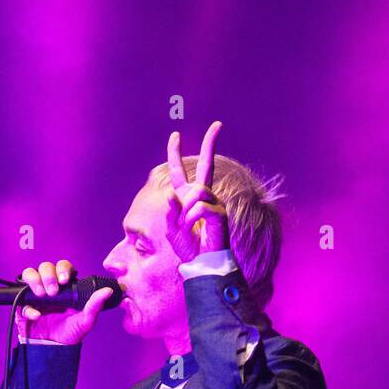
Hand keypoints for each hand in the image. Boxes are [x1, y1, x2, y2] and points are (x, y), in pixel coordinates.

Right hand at [14, 258, 113, 345]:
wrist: (54, 350)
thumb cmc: (69, 334)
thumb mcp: (85, 322)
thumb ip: (95, 306)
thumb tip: (107, 291)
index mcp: (65, 288)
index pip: (63, 267)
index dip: (62, 268)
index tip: (64, 280)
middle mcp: (49, 287)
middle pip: (45, 267)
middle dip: (48, 275)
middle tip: (53, 292)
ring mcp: (35, 295)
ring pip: (30, 274)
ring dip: (35, 281)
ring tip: (42, 295)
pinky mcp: (23, 306)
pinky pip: (20, 299)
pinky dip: (28, 307)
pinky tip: (37, 316)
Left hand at [164, 120, 229, 262]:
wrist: (202, 263)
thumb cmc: (188, 247)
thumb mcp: (171, 229)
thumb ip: (169, 212)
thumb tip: (170, 195)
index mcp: (187, 197)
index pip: (179, 171)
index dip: (175, 154)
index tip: (175, 135)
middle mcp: (202, 196)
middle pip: (206, 164)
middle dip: (210, 143)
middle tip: (217, 124)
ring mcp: (213, 203)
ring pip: (196, 191)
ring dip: (186, 210)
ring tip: (186, 226)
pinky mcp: (220, 213)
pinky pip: (200, 207)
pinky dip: (192, 219)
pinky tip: (195, 229)